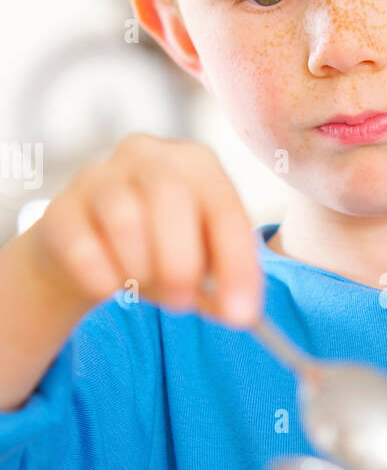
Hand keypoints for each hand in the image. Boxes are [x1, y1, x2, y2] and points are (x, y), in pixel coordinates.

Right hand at [23, 132, 262, 325]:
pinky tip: (110, 284)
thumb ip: (224, 282)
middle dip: (182, 263)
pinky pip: (83, 248)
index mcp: (196, 163)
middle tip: (182, 302)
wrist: (86, 246)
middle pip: (171, 198)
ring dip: (142, 270)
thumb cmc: (158, 246)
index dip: (237, 264)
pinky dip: (103, 279)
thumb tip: (241, 313)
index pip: (224, 208)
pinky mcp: (61, 208)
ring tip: (144, 284)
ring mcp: (98, 175)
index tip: (241, 315)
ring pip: (125, 221)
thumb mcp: (201, 257)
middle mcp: (147, 154)